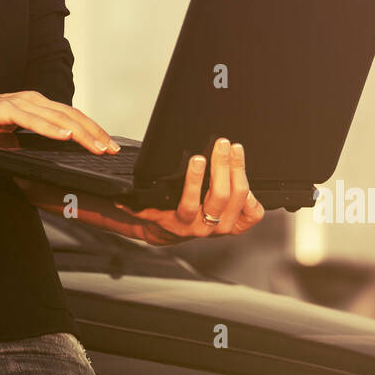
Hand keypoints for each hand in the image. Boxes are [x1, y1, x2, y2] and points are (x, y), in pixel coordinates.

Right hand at [0, 90, 117, 156]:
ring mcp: (17, 102)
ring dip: (80, 132)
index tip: (108, 146)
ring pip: (57, 116)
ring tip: (98, 146)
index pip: (69, 118)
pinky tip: (66, 136)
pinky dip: (51, 128)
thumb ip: (25, 146)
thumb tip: (44, 162)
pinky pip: (32, 119)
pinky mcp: (2, 108)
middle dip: (95, 133)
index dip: (91, 131)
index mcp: (32, 107)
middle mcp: (29, 101)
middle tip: (113, 149)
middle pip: (70, 115)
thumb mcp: (6, 141)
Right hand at [111, 138, 264, 244]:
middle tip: (221, 144)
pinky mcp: (237, 224)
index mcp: (183, 221)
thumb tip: (120, 196)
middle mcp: (206, 226)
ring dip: (238, 170)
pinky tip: (247, 178)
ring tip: (235, 149)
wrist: (172, 230)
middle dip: (221, 166)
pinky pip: (252, 214)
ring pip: (238, 198)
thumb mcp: (148, 206)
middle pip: (220, 195)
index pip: (190, 203)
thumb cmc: (163, 211)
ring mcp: (224, 226)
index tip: (195, 158)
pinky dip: (255, 198)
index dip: (194, 180)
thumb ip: (136, 202)